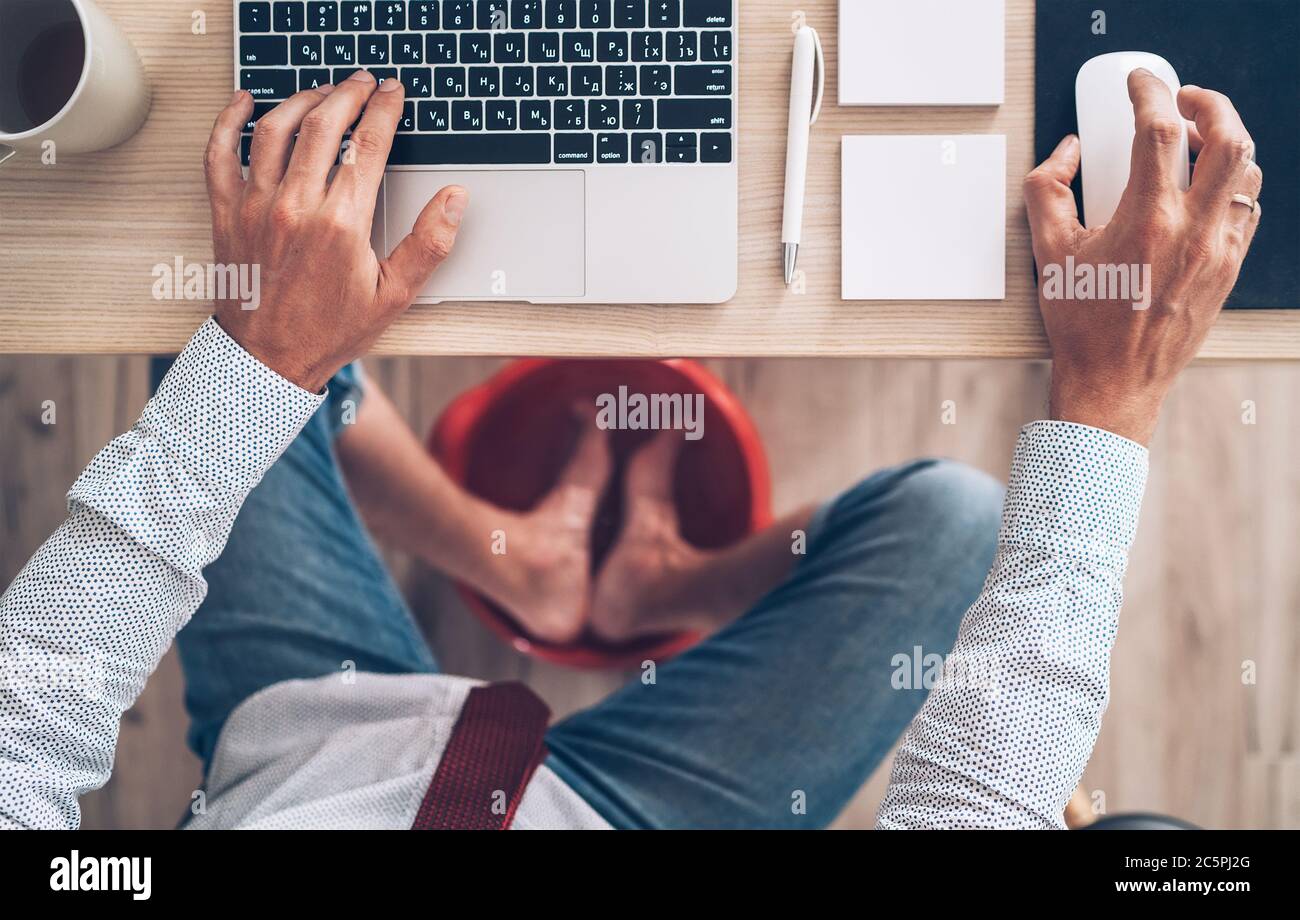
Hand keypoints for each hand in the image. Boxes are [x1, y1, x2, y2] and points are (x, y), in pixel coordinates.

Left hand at [203, 73, 467, 391]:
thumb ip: (429, 243)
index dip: (385, 110)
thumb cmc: (331, 331)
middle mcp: (296, 206)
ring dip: (302, 100)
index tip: (393, 92)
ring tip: (322, 92)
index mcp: (342, 224)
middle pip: (324, 125)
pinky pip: (219, 152)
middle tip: (363, 82)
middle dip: (348, 93)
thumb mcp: (395, 295)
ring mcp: (255, 205)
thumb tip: (454, 198)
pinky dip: (228, 120)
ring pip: (275, 128)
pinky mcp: (226, 212)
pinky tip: (244, 102)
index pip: (369, 145)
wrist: (268, 361)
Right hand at [1023, 71, 1261, 444]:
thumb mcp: (1048, 253)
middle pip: (1228, 139)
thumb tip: (1068, 152)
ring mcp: (1218, 251)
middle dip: (1210, 105)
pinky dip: (1230, 186)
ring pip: (1246, 174)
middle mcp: (1192, 231)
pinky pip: (1245, 211)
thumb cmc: (1082, 325)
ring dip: (1225, 144)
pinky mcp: (1228, 269)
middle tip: (1184, 99)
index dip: (1148, 92)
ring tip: (1196, 142)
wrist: (1113, 383)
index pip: (1158, 131)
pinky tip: (1203, 188)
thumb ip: (1048, 191)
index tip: (1140, 82)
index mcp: (1146, 221)